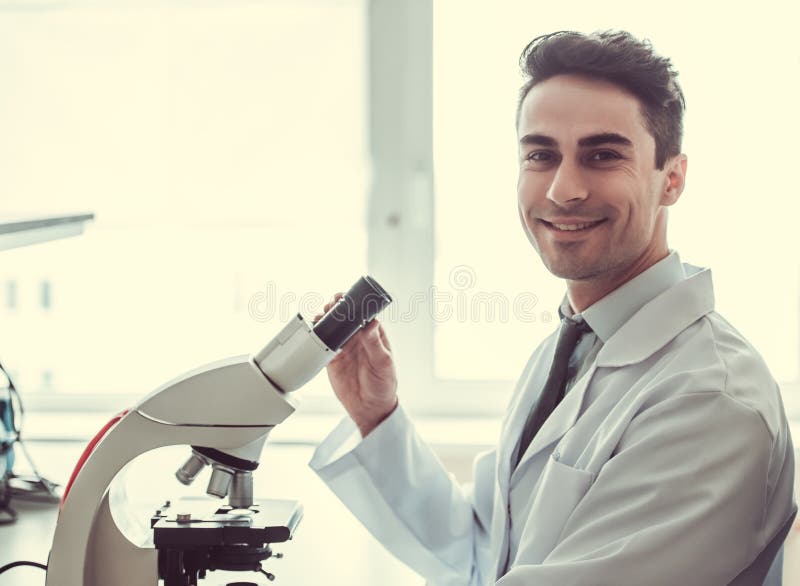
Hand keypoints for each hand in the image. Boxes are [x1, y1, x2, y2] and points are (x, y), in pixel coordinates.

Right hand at [313, 293, 397, 436]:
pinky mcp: (332, 357)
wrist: (369, 407)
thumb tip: (370, 323)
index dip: (354, 303)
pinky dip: (317, 335)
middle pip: (345, 316)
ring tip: (321, 316)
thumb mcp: (383, 363)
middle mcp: (358, 337)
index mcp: (373, 334)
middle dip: (336, 307)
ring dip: (325, 318)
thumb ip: (375, 344)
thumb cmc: (383, 385)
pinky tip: (314, 330)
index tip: (346, 298)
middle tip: (330, 305)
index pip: (363, 312)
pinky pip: (323, 342)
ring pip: (332, 326)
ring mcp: (344, 346)